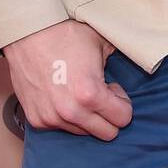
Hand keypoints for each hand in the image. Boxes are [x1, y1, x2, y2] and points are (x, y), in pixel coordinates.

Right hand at [3, 19, 132, 139]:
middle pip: (107, 133)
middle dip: (110, 115)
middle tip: (102, 94)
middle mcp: (70, 112)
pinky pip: (62, 128)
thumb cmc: (66, 35)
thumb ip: (120, 62)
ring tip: (81, 92)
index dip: (123, 103)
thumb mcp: (102, 43)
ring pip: (84, 132)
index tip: (113, 88)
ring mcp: (51, 119)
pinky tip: (65, 95)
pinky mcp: (36, 120)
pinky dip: (69, 117)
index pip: (123, 119)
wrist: (28, 34)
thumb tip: (139, 66)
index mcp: (90, 95)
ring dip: (89, 117)